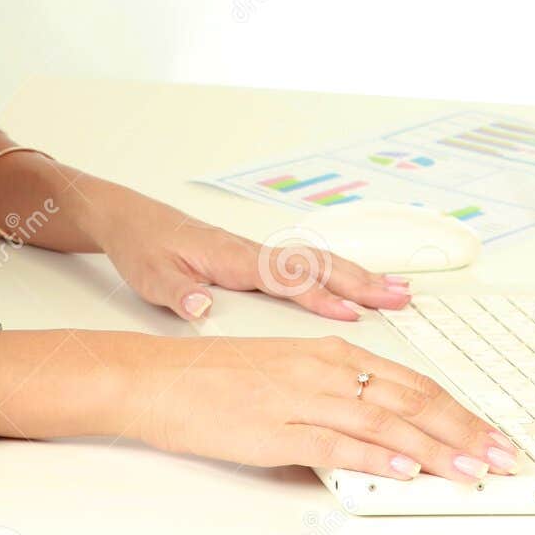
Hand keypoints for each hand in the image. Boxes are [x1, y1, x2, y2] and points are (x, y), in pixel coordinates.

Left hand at [86, 182, 413, 321]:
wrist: (134, 220)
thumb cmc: (145, 246)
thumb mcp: (151, 275)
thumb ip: (177, 293)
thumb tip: (199, 307)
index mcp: (232, 258)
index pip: (285, 278)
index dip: (318, 297)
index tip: (351, 314)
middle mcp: (253, 252)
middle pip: (317, 266)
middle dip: (361, 282)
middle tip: (401, 298)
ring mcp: (259, 254)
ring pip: (319, 263)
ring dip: (360, 277)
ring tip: (400, 292)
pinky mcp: (258, 260)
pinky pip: (309, 266)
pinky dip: (340, 274)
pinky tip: (361, 284)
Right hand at [132, 332, 517, 480]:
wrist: (159, 377)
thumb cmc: (215, 377)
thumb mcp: (287, 372)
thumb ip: (335, 394)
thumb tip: (382, 428)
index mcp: (329, 352)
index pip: (410, 382)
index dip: (456, 410)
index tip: (489, 432)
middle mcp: (324, 369)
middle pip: (409, 400)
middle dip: (462, 430)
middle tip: (501, 454)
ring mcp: (302, 398)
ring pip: (385, 423)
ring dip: (435, 449)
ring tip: (471, 468)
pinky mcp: (278, 429)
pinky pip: (338, 444)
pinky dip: (377, 458)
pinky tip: (404, 470)